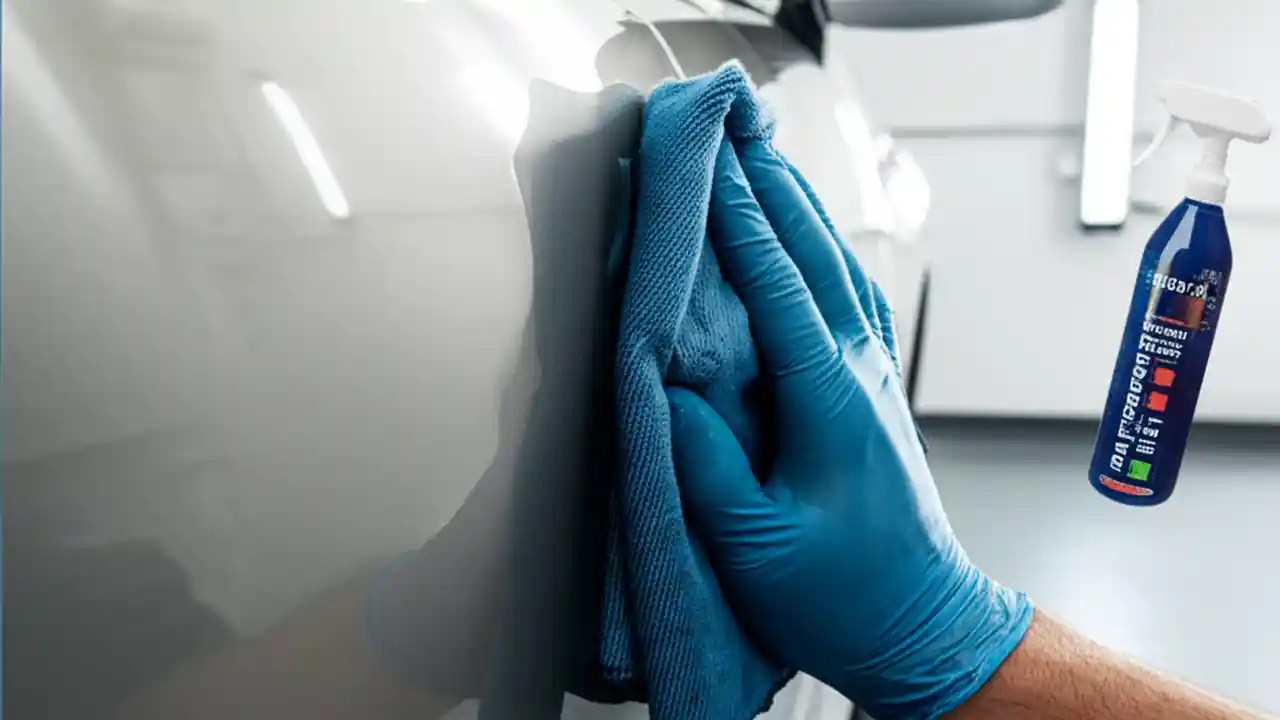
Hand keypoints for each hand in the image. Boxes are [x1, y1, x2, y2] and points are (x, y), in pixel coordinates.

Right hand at [667, 138, 1031, 718]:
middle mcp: (860, 373)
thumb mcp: (757, 544)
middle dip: (772, 190)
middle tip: (736, 135)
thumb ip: (709, 465)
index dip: (739, 223)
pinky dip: (823, 255)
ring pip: (838, 271)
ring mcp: (875, 379)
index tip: (709, 168)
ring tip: (768, 164)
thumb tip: (669, 394)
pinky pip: (849, 301)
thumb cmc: (843, 595)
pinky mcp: (875, 394)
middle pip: (815, 258)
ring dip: (803, 212)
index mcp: (830, 400)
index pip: (777, 289)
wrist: (922, 624)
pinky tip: (810, 244)